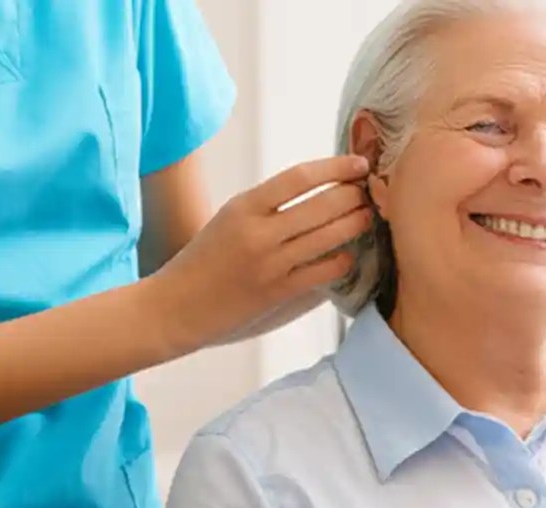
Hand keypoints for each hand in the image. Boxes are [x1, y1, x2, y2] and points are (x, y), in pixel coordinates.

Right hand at [145, 155, 372, 352]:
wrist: (176, 305)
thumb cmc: (204, 260)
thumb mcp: (229, 219)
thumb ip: (267, 205)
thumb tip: (317, 189)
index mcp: (244, 207)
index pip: (299, 177)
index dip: (335, 168)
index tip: (357, 164)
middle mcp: (257, 232)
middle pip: (321, 205)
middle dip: (353, 196)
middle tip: (369, 192)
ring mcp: (269, 264)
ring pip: (328, 237)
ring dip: (355, 224)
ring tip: (367, 216)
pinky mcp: (275, 293)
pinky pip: (323, 272)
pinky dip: (342, 260)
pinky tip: (350, 254)